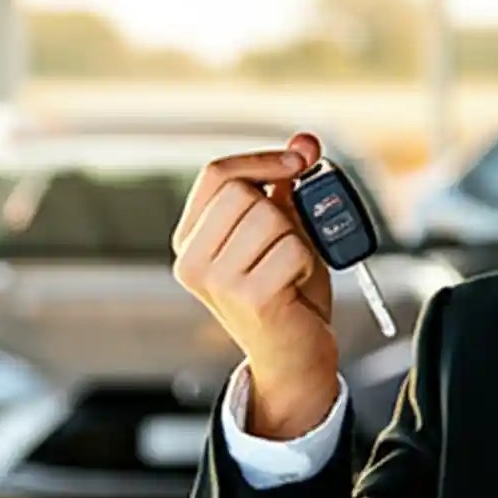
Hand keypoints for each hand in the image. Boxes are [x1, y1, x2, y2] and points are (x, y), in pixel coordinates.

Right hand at [171, 132, 338, 438]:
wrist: (295, 358)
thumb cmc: (288, 291)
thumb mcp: (283, 230)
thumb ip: (287, 185)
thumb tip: (305, 140)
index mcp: (191, 240)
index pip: (217, 174)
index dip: (262, 159)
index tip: (300, 160)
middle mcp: (192, 262)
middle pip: (244, 192)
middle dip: (281, 210)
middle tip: (289, 242)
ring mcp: (216, 282)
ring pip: (270, 218)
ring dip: (296, 238)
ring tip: (291, 268)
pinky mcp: (249, 298)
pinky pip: (291, 248)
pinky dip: (307, 261)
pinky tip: (296, 285)